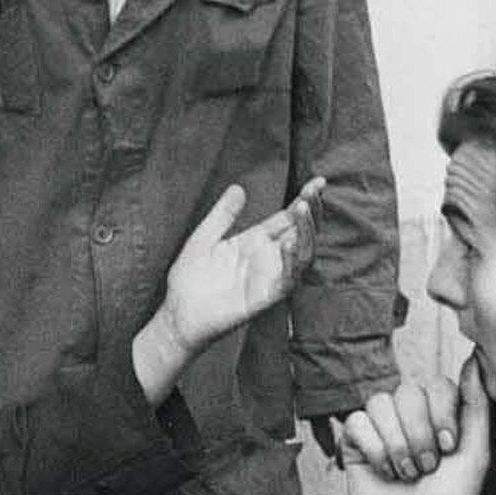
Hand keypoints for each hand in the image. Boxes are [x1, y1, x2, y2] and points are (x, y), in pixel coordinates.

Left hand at [161, 176, 326, 352]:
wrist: (177, 313)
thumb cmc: (190, 279)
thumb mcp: (204, 237)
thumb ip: (223, 215)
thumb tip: (238, 187)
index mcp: (256, 241)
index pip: (288, 218)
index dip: (305, 200)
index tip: (318, 181)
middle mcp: (268, 258)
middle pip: (301, 232)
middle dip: (312, 211)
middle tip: (314, 190)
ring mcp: (268, 277)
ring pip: (301, 254)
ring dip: (306, 232)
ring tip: (302, 208)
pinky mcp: (264, 297)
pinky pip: (286, 280)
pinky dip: (291, 261)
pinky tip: (289, 242)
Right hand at [336, 356, 491, 494]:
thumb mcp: (475, 453)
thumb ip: (476, 405)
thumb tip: (474, 360)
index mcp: (439, 415)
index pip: (436, 384)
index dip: (441, 414)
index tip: (447, 448)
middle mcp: (408, 417)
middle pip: (406, 392)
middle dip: (419, 435)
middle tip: (426, 468)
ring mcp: (380, 428)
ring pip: (379, 404)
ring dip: (397, 445)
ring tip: (405, 473)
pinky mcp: (354, 443)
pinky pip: (356, 422)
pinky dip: (374, 450)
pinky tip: (384, 471)